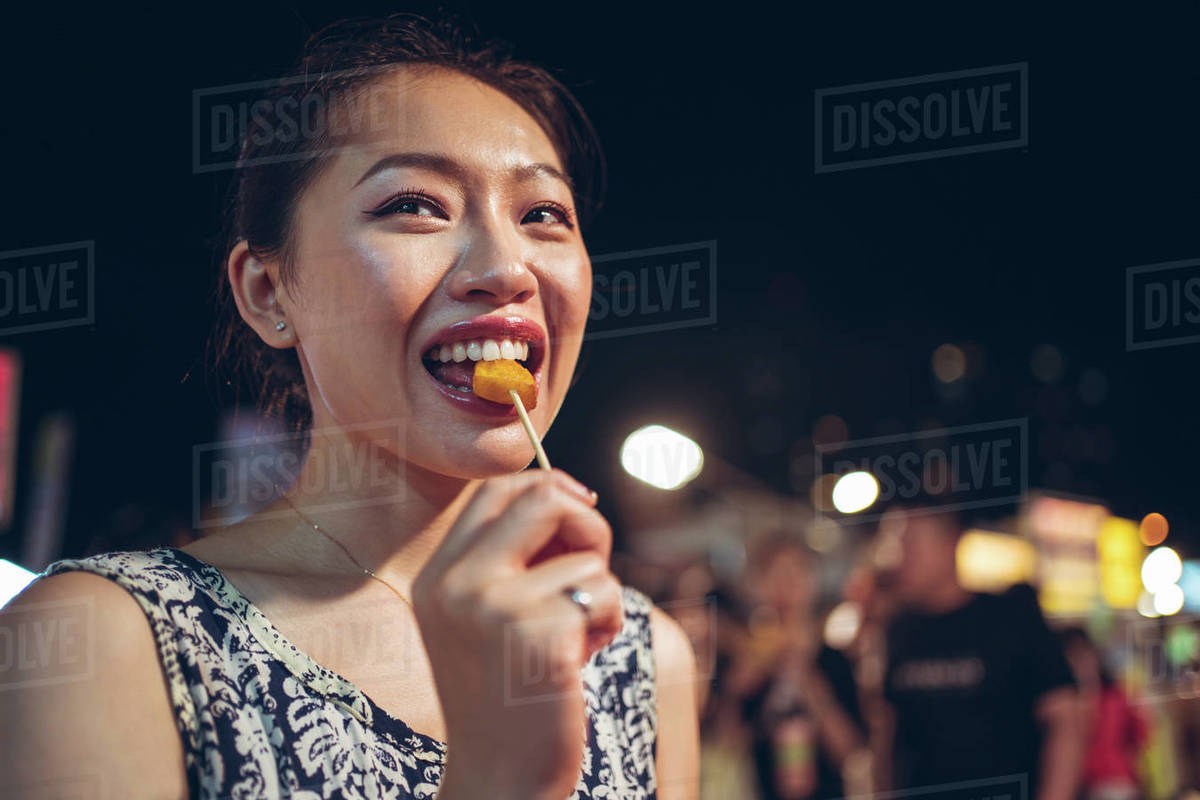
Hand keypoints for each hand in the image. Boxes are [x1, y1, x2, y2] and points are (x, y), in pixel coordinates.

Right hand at [412, 469, 624, 799]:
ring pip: (586, 556)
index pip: (494, 490)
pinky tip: (579, 661)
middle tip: (591, 570)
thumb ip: (514, 557)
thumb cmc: (512, 693)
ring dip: (600, 594)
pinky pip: (604, 594)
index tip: (578, 509)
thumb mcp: (492, 615)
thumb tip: (571, 494)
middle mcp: (455, 583)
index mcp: (438, 575)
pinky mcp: (537, 634)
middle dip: (587, 524)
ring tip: (575, 639)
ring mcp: (491, 607)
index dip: (548, 485)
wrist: (501, 776)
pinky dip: (608, 624)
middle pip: (542, 497)